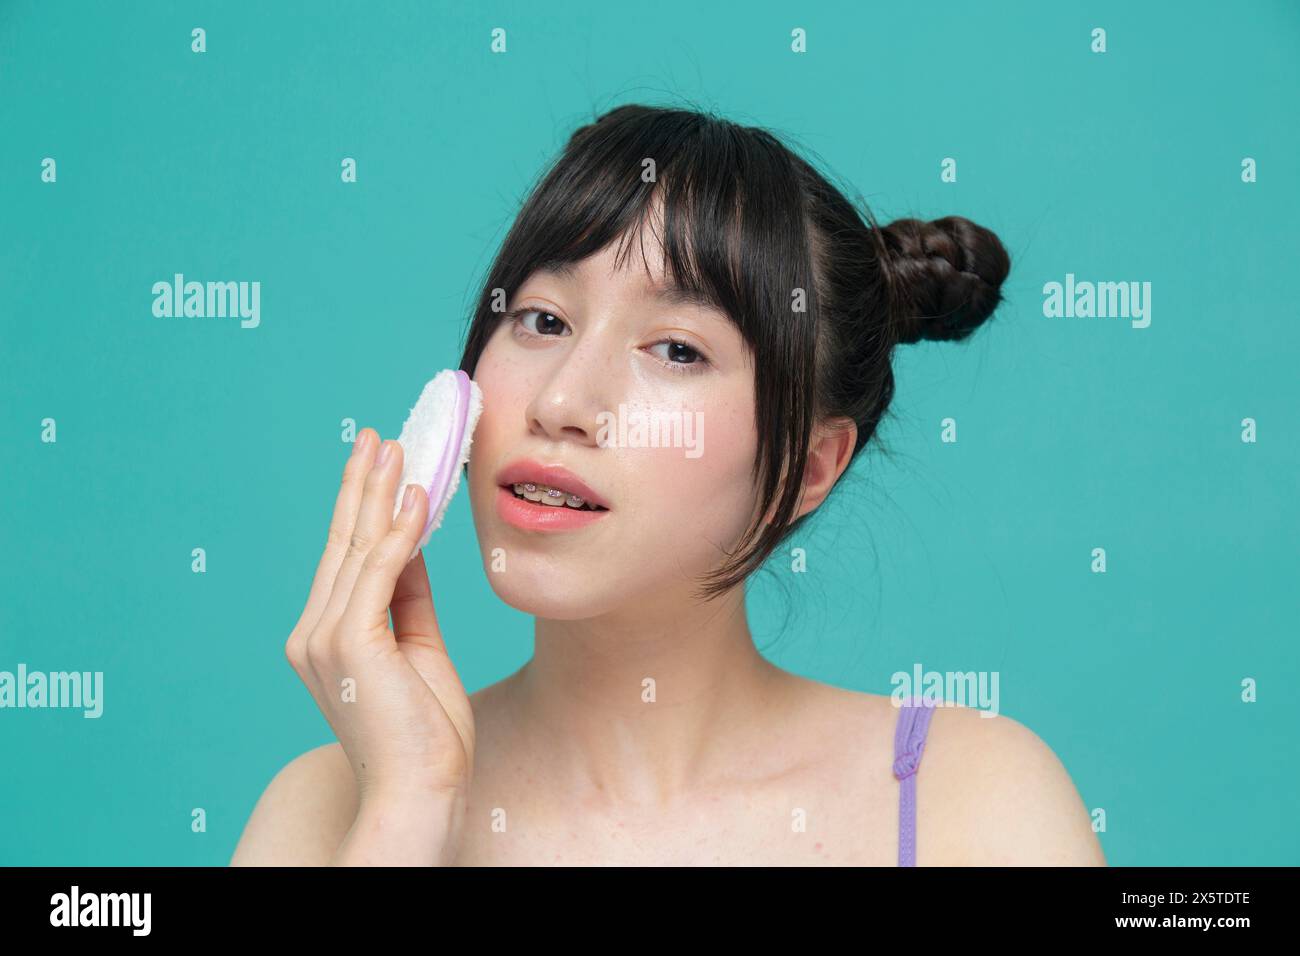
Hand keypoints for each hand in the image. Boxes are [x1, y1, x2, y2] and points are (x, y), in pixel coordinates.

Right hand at [284, 428, 474, 860]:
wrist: (421, 791)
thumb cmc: (424, 731)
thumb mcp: (418, 648)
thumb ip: (409, 596)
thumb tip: (413, 542)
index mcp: (325, 636)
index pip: (344, 557)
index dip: (360, 507)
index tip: (376, 464)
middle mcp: (314, 633)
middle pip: (342, 543)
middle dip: (362, 485)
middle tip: (375, 436)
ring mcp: (325, 638)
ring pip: (357, 549)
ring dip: (379, 494)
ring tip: (395, 449)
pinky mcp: (350, 644)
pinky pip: (380, 572)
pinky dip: (398, 532)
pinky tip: (413, 498)